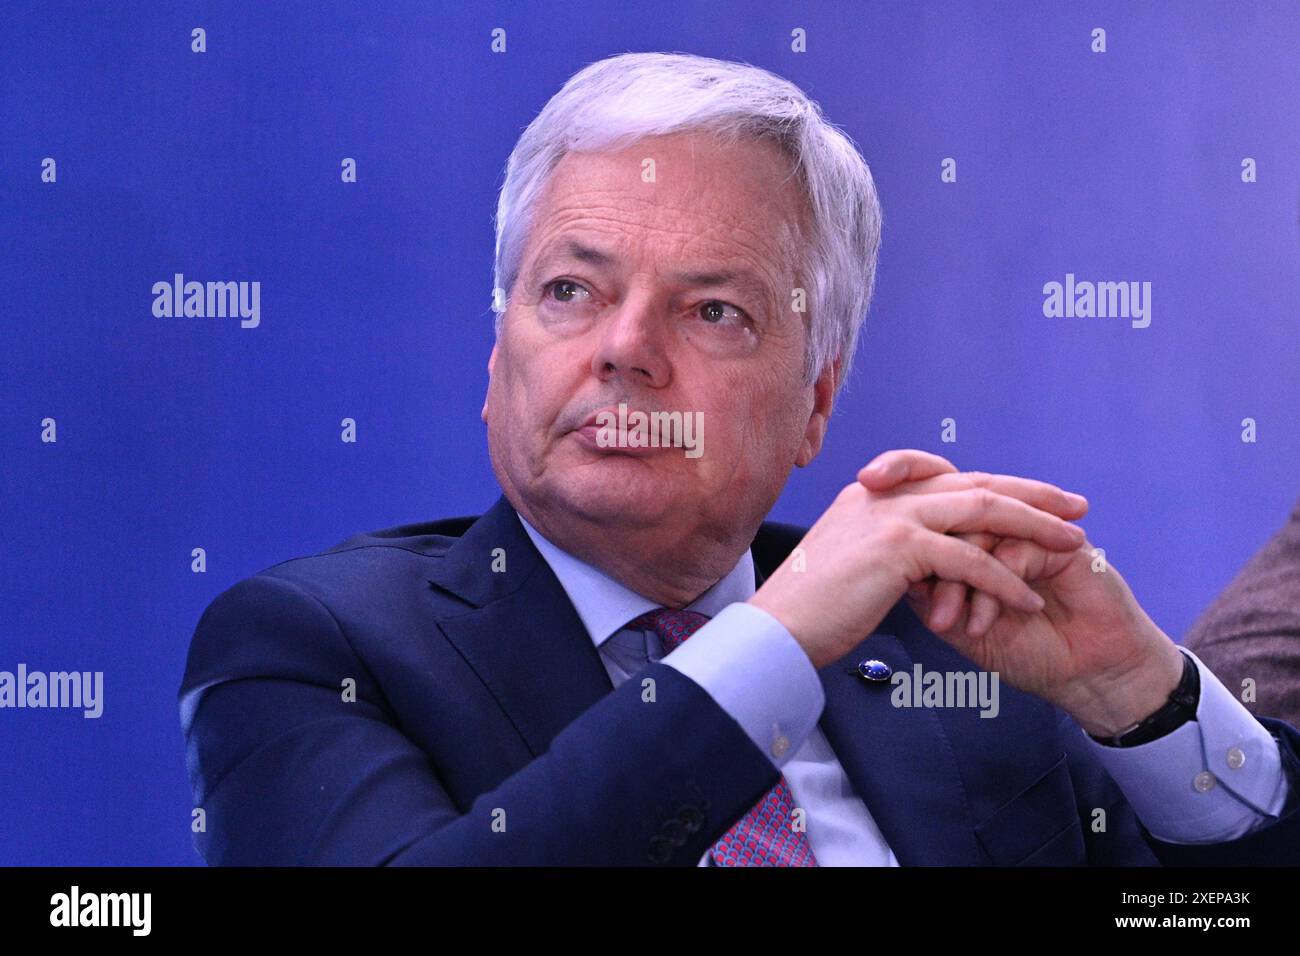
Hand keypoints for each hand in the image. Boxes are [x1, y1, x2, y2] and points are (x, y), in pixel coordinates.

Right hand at [749, 457, 1087, 670]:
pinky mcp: (897, 548)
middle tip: (1076, 506)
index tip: (1038, 497)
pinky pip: (968, 560)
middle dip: (1033, 495)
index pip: (950, 476)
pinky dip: (1003, 580)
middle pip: (976, 484)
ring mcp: (891, 516)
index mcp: (875, 495)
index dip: (999, 485)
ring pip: (981, 511)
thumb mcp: (854, 564)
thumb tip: (922, 564)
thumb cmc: (812, 609)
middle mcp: (885, 495)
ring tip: (1073, 547)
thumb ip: (888, 551)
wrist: (779, 630)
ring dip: (1034, 529)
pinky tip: (1028, 600)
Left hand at [860, 449, 1184, 736]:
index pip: (929, 487)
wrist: (1082, 677)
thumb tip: (883, 567)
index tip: (861, 484)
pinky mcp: (1064, 545)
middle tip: (886, 551)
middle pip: (954, 496)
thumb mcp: (957, 622)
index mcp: (968, 529)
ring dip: (958, 580)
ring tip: (942, 623)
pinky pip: (1015, 552)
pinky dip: (992, 590)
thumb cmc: (1020, 650)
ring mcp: (1031, 530)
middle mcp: (998, 523)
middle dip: (919, 523)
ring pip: (981, 531)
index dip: (897, 474)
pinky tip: (980, 623)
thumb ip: (924, 591)